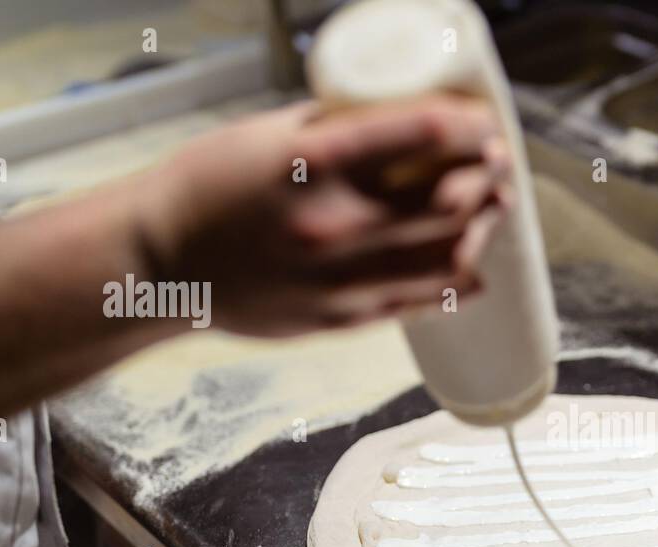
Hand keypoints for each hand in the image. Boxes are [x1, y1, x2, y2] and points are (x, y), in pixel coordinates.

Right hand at [135, 95, 509, 336]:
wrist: (158, 266)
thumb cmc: (205, 189)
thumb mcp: (265, 134)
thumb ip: (335, 128)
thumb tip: (398, 117)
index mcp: (314, 162)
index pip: (425, 134)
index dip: (471, 126)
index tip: (484, 124)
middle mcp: (336, 222)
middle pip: (449, 198)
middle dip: (487, 177)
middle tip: (499, 165)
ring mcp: (342, 277)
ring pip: (447, 255)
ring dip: (481, 229)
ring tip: (493, 210)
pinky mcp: (342, 317)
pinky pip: (420, 301)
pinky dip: (458, 282)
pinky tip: (474, 269)